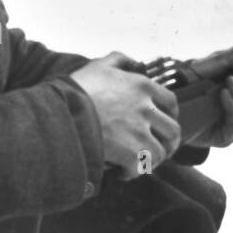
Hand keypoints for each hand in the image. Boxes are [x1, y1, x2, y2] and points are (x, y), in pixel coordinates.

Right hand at [68, 52, 180, 179]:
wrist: (60, 113)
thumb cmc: (77, 89)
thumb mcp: (100, 65)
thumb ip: (119, 60)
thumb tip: (133, 63)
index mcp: (143, 86)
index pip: (171, 102)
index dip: (171, 116)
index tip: (164, 124)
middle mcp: (146, 108)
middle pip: (172, 130)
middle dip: (169, 143)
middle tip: (161, 150)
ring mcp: (140, 131)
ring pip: (161, 151)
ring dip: (152, 160)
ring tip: (140, 164)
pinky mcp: (131, 151)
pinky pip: (143, 166)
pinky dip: (134, 172)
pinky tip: (123, 172)